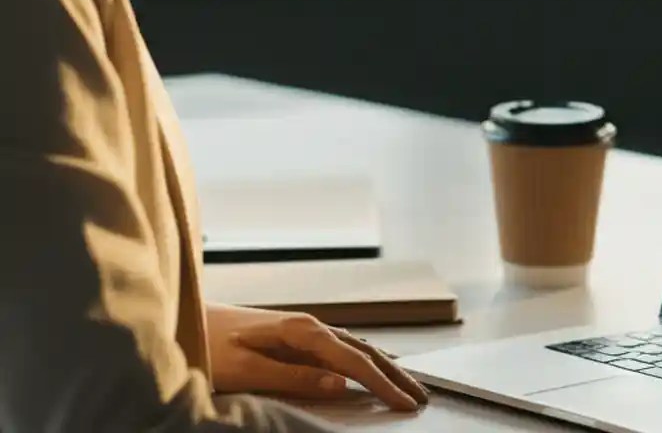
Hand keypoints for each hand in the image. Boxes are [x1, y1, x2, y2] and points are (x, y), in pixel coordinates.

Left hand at [206, 303, 428, 411]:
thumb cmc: (205, 346)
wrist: (180, 316)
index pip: (355, 362)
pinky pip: (342, 347)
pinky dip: (365, 358)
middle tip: (422, 398)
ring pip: (357, 347)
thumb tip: (342, 385)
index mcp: (302, 332)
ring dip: (385, 366)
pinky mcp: (295, 335)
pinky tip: (371, 364)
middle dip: (396, 375)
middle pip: (365, 351)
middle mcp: (309, 326)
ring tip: (408, 384)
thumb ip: (294, 377)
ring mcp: (303, 328)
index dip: (383, 384)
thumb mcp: (245, 369)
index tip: (406, 405)